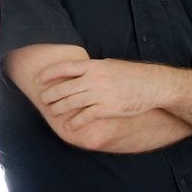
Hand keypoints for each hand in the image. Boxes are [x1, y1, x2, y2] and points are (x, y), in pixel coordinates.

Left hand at [37, 58, 172, 130]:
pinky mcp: (107, 108)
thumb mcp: (108, 65)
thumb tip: (75, 71)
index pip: (63, 68)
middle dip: (50, 95)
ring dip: (58, 109)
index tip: (38, 80)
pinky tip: (69, 126)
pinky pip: (85, 116)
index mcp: (93, 65)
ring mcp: (100, 94)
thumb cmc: (130, 74)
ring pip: (71, 103)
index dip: (48, 74)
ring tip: (52, 112)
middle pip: (64, 88)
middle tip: (43, 100)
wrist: (153, 85)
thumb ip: (91, 69)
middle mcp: (93, 79)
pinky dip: (75, 122)